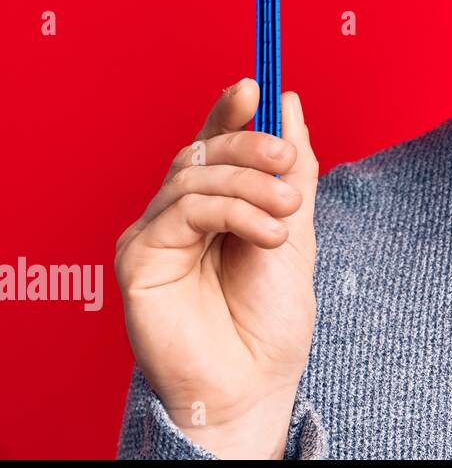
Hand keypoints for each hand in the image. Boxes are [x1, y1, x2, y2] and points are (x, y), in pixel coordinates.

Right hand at [115, 79, 318, 457]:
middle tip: (288, 161)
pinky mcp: (140, 257)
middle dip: (250, 144)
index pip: (215, 142)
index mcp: (215, 205)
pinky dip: (232, 212)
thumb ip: (293, 167)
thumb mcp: (296, 229)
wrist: (257, 382)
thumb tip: (287, 100)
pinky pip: (182, 210)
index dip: (230, 109)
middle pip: (202, 151)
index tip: (257, 85)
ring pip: (194, 175)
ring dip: (250, 185)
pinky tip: (265, 235)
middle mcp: (178, 214)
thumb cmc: (271, 318)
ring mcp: (156, 234)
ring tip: (287, 214)